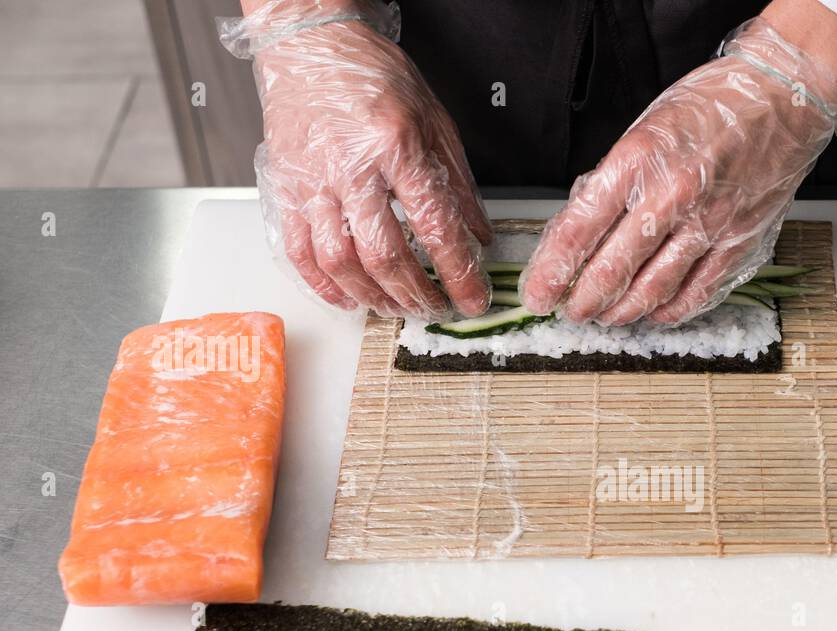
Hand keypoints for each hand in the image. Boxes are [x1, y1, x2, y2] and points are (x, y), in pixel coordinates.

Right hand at [236, 5, 491, 318]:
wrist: (309, 42)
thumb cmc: (371, 74)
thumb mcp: (434, 120)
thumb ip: (458, 183)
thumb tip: (479, 236)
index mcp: (396, 145)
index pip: (434, 226)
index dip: (458, 273)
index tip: (474, 300)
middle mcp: (351, 167)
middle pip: (385, 255)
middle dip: (416, 295)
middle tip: (435, 310)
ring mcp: (313, 180)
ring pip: (340, 261)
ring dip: (373, 297)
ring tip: (397, 307)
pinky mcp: (285, 187)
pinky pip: (299, 250)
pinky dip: (323, 284)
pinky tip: (348, 297)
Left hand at [522, 15, 836, 326]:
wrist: (781, 97)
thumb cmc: (712, 108)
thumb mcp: (644, 129)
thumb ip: (611, 181)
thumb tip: (579, 227)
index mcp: (637, 161)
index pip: (580, 231)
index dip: (552, 272)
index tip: (538, 294)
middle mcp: (671, 195)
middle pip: (611, 270)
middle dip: (583, 301)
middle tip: (571, 311)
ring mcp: (708, 224)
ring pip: (652, 290)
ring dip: (621, 311)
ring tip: (605, 315)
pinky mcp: (738, 243)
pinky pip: (696, 292)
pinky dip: (670, 310)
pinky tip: (654, 313)